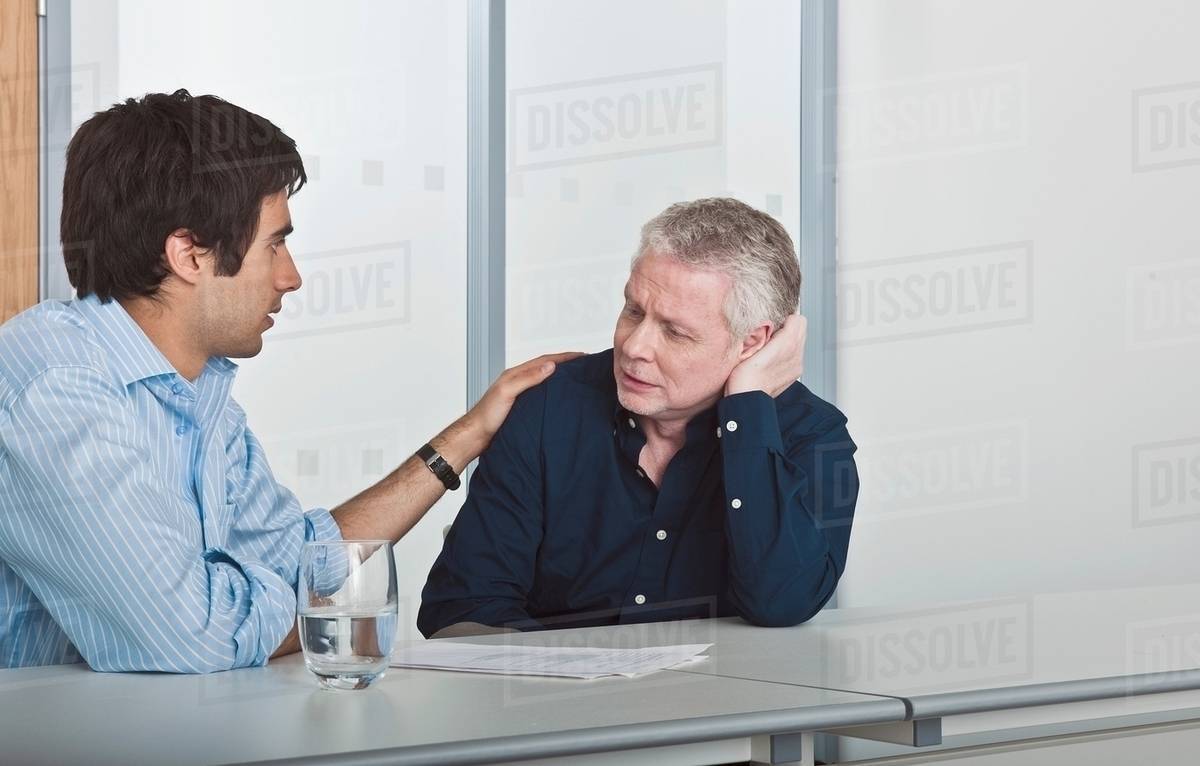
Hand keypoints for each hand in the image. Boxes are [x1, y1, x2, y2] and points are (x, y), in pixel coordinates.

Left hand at [463, 351, 584, 444]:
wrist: (476, 436)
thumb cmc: (487, 416)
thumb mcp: (507, 392)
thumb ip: (527, 378)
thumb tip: (550, 366)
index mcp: (515, 374)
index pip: (544, 360)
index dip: (564, 357)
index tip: (581, 356)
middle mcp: (518, 382)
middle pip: (545, 367)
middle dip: (565, 364)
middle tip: (583, 364)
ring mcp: (520, 394)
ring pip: (544, 381)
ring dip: (560, 377)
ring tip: (575, 378)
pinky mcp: (521, 407)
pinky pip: (541, 395)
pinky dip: (553, 392)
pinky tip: (559, 398)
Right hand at [724, 314, 806, 397]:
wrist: (748, 399)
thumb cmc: (745, 376)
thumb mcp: (750, 344)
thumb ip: (765, 330)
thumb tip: (771, 322)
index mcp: (787, 344)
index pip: (796, 319)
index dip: (783, 319)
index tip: (773, 325)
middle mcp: (796, 354)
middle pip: (801, 328)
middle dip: (788, 328)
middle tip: (772, 335)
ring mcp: (797, 364)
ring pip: (800, 341)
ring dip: (788, 340)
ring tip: (770, 347)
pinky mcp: (795, 372)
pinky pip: (796, 354)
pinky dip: (788, 353)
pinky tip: (773, 359)